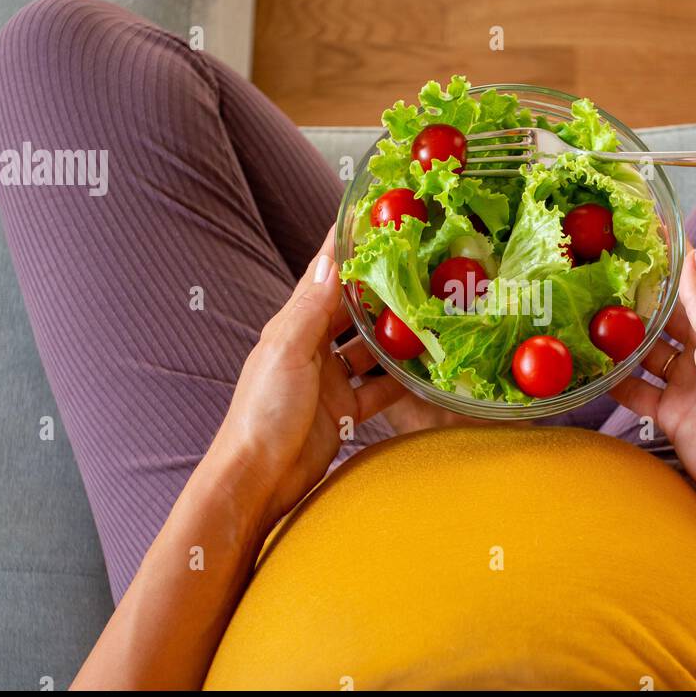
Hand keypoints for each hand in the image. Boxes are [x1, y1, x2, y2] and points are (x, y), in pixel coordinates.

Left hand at [211, 228, 405, 526]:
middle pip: (355, 310)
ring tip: (436, 316)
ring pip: (372, 348)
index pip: (324, 275)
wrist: (259, 479)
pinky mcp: (346, 411)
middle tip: (425, 269)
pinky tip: (429, 370)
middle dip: (385, 291)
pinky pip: (381, 388)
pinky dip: (402, 379)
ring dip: (399, 336)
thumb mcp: (287, 352)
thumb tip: (331, 259)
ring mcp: (331, 380)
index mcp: (294, 326)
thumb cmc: (263, 413)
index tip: (373, 217)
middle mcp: (313, 347)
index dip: (346, 247)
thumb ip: (311, 309)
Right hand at [611, 243, 695, 526]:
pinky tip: (590, 369)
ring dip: (618, 341)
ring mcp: (683, 383)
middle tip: (595, 279)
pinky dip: (614, 381)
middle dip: (632, 301)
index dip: (666, 263)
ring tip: (584, 321)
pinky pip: (634, 391)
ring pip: (643, 354)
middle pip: (660, 319)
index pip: (689, 285)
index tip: (637, 238)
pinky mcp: (668, 413)